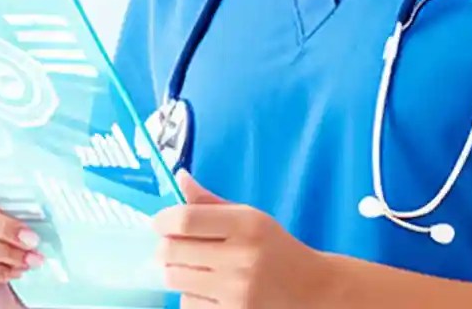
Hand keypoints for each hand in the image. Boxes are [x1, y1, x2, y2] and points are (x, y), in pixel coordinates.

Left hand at [153, 171, 333, 307]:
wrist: (312, 290)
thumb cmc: (274, 249)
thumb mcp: (249, 218)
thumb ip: (210, 203)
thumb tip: (179, 177)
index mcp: (246, 224)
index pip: (186, 219)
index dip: (163, 220)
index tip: (159, 223)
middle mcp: (242, 256)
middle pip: (172, 250)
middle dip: (165, 247)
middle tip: (172, 247)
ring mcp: (237, 290)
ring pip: (174, 279)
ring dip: (175, 272)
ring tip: (192, 268)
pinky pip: (187, 304)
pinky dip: (190, 296)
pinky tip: (208, 289)